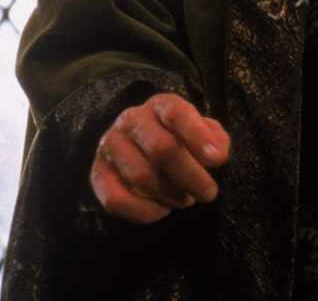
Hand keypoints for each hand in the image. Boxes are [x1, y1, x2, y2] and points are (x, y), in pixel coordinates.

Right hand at [90, 93, 231, 222]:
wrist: (142, 149)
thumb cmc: (180, 141)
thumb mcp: (203, 132)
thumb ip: (215, 139)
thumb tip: (216, 154)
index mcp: (160, 105)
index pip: (176, 113)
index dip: (198, 136)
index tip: (218, 160)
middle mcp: (132, 120)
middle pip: (161, 148)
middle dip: (191, 176)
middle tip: (209, 193)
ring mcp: (111, 145)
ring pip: (141, 177)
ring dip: (171, 195)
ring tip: (186, 199)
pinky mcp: (99, 173)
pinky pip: (116, 200)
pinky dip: (144, 211)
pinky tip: (162, 210)